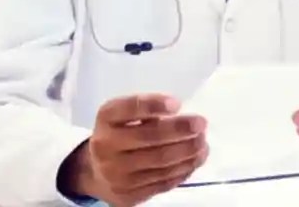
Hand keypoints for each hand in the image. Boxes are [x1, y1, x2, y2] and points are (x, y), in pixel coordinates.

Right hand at [59, 94, 207, 206]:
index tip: (177, 103)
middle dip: (180, 130)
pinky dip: (183, 170)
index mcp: (106, 119)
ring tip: (203, 143)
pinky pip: (162, 182)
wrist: (95, 172)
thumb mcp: (122, 116)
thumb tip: (183, 118)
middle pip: (150, 138)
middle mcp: (106, 146)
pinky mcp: (128, 195)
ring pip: (160, 163)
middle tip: (201, 123)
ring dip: (188, 152)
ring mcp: (116, 174)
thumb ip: (146, 112)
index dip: (154, 104)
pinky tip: (195, 160)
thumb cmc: (117, 135)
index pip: (129, 108)